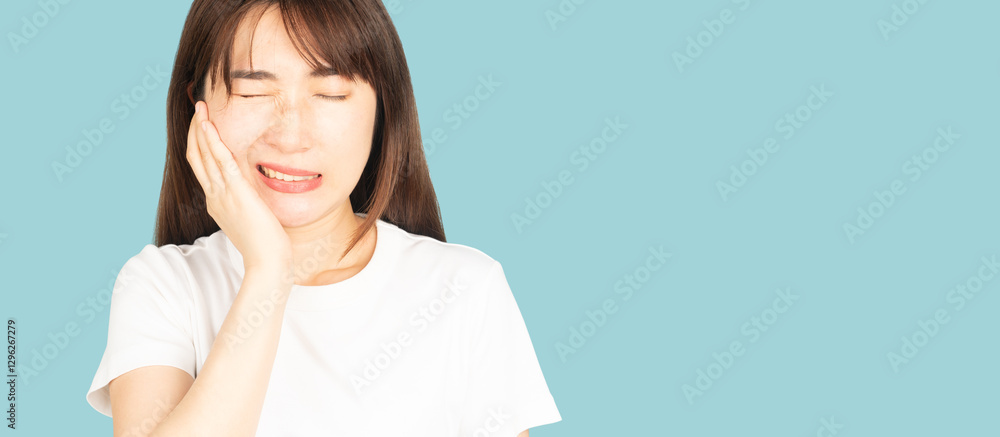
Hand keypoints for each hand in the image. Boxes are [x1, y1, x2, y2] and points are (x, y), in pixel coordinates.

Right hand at [185, 101, 293, 279]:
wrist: (268, 263)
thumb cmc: (265, 245)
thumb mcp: (251, 219)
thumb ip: (246, 203)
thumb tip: (251, 193)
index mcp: (217, 201)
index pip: (201, 166)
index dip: (199, 143)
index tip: (203, 124)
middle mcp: (214, 196)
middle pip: (196, 156)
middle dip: (196, 129)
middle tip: (198, 107)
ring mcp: (222, 195)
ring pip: (204, 155)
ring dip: (201, 128)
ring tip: (201, 106)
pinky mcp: (236, 194)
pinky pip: (221, 162)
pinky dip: (213, 142)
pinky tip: (210, 125)